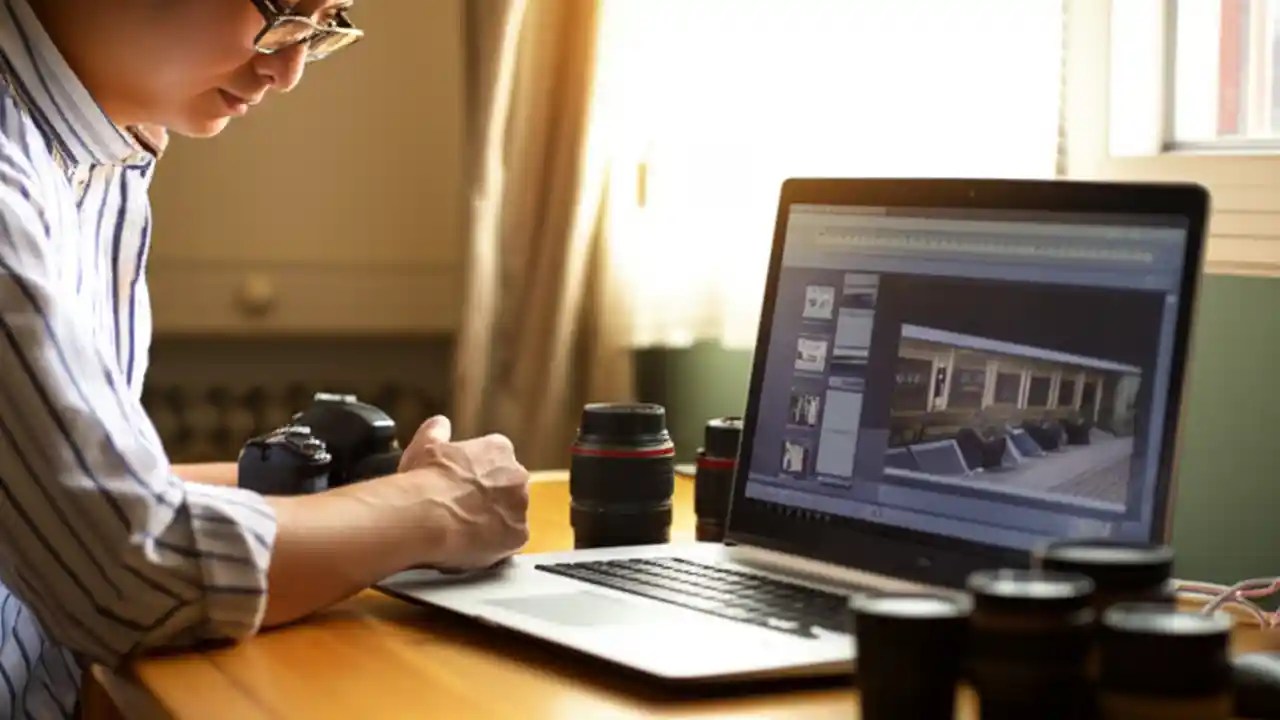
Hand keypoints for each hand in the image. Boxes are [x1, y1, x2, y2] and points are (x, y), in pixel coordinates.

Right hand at [396, 416, 529, 569]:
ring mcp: (520, 507)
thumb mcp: (426, 446)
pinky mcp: (518, 535)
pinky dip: (494, 547)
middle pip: (508, 489)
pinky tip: (472, 547)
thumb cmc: (425, 479)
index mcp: (499, 450)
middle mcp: (517, 476)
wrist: (425, 516)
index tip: (462, 486)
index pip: (497, 461)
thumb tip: (439, 424)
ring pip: (510, 517)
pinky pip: (509, 542)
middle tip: (463, 511)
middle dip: (490, 499)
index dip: (478, 475)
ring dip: (494, 523)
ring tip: (465, 533)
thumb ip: (437, 431)